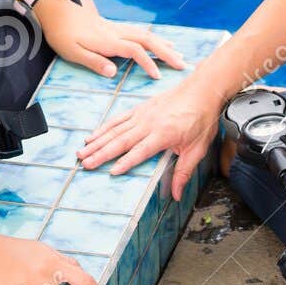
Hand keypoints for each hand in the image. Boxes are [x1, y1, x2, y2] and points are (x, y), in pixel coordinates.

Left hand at [34, 0, 185, 81]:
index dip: (147, 63)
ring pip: (146, 35)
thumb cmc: (62, 32)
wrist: (57, 7)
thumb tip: (113, 72)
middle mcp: (115, 33)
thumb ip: (93, 62)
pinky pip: (140, 32)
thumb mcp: (71, 51)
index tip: (157, 76)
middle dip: (166, 52)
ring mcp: (117, 28)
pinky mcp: (115, 27)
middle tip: (182, 65)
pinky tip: (162, 42)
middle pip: (147, 40)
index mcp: (106, 41)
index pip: (133, 51)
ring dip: (163, 45)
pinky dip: (154, 39)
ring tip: (178, 55)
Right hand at [77, 72, 223, 198]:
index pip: (140, 151)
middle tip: (85, 163)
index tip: (111, 172)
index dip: (126, 162)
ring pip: (115, 130)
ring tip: (82, 151)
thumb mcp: (198, 149)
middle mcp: (149, 123)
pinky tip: (93, 135)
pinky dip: (105, 127)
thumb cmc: (202, 119)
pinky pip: (119, 118)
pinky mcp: (141, 108)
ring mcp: (143, 114)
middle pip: (121, 140)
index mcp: (164, 134)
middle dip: (101, 153)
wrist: (203, 89)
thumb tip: (175, 195)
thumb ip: (184, 172)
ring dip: (97, 141)